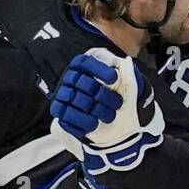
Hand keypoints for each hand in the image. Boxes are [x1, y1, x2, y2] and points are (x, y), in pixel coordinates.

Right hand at [50, 49, 162, 172]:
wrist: (115, 126)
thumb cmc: (117, 101)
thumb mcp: (126, 87)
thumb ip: (127, 73)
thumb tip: (127, 61)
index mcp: (84, 67)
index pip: (86, 63)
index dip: (99, 70)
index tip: (114, 79)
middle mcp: (71, 78)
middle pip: (85, 83)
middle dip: (104, 95)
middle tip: (117, 104)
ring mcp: (64, 94)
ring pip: (77, 100)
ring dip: (97, 110)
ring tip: (109, 116)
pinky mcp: (60, 111)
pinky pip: (66, 114)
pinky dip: (83, 121)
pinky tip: (94, 124)